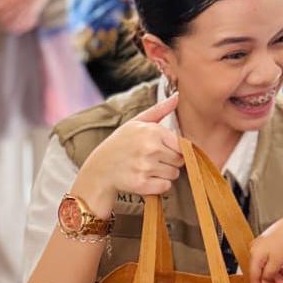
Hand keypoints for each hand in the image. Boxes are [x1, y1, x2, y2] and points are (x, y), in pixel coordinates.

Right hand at [76, 95, 184, 215]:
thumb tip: (178, 96)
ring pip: (174, 174)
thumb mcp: (137, 122)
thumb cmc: (121, 143)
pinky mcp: (141, 184)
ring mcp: (145, 167)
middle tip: (152, 160)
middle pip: (180, 160)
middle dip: (170, 162)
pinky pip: (165, 187)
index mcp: (152, 131)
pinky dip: (158, 185)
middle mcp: (150, 148)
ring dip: (164, 174)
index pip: (182, 145)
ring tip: (147, 168)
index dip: (174, 149)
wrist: (100, 168)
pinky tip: (145, 178)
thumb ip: (160, 110)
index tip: (161, 149)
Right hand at [248, 216, 282, 282]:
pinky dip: (277, 267)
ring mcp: (262, 247)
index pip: (253, 276)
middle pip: (261, 272)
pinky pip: (270, 260)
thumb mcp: (276, 263)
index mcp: (254, 255)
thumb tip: (262, 282)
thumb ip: (268, 275)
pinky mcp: (269, 245)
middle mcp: (255, 250)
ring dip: (276, 276)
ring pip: (267, 267)